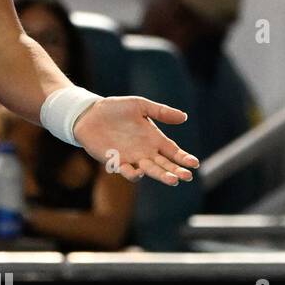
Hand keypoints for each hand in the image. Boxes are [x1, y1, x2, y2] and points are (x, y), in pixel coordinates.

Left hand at [71, 96, 198, 185]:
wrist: (89, 113)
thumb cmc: (115, 108)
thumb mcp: (139, 105)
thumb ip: (161, 111)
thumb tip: (184, 117)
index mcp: (154, 138)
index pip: (173, 152)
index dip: (184, 158)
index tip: (194, 164)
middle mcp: (146, 151)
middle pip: (165, 164)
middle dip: (176, 171)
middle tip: (186, 176)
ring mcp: (132, 158)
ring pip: (150, 171)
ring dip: (160, 175)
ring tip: (171, 179)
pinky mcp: (116, 161)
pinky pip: (127, 171)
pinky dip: (133, 174)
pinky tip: (139, 172)